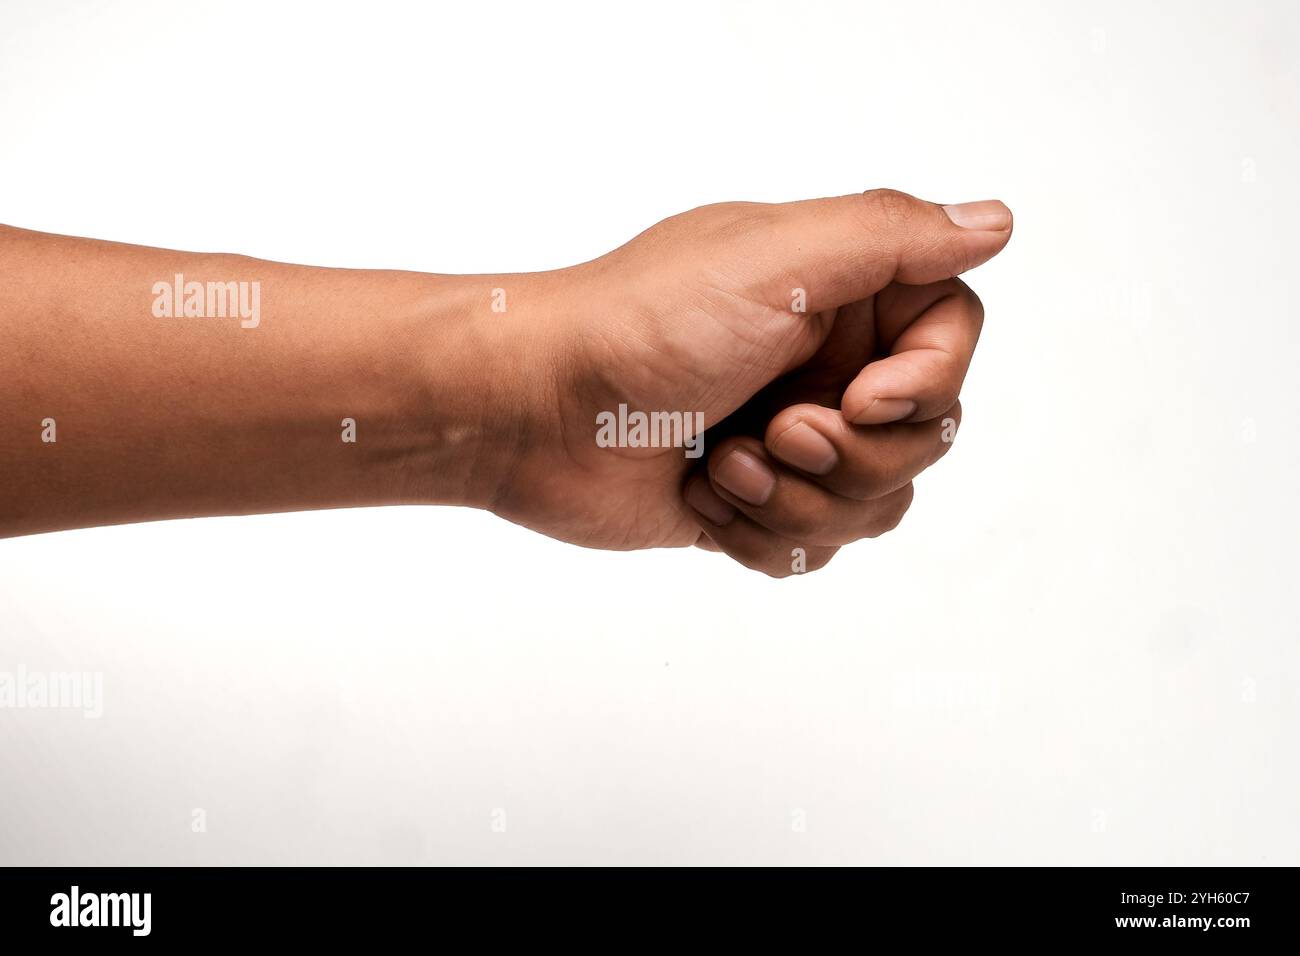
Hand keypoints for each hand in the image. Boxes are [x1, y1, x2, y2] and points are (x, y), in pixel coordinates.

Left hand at [483, 189, 1012, 575]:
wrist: (527, 412)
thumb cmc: (635, 326)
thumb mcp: (774, 260)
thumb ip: (892, 238)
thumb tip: (997, 222)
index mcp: (838, 290)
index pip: (952, 337)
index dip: (925, 384)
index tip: (858, 399)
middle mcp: (822, 361)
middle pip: (923, 436)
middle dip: (850, 457)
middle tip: (773, 431)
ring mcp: (789, 435)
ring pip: (877, 504)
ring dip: (799, 499)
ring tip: (722, 464)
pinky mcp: (754, 500)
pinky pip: (816, 546)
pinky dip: (762, 534)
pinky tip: (701, 495)